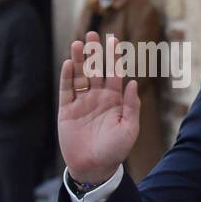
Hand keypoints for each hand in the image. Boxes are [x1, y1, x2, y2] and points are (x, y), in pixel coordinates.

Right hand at [57, 31, 139, 184]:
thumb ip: (131, 106)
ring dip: (80, 60)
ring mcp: (82, 102)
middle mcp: (98, 98)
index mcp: (115, 101)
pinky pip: (66, 89)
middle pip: (95, 70)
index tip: (114, 41)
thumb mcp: (129, 129)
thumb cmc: (115, 150)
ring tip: (79, 43)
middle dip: (95, 53)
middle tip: (93, 34)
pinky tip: (70, 62)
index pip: (114, 75)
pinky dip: (68, 76)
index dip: (114, 58)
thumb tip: (133, 82)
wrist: (94, 167)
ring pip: (80, 76)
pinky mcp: (66, 110)